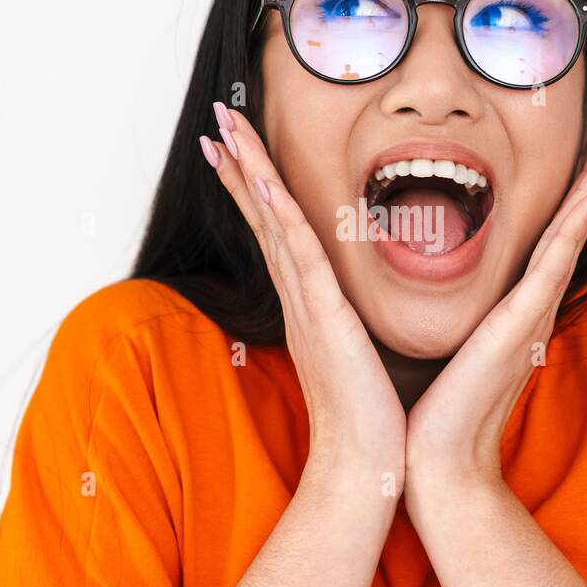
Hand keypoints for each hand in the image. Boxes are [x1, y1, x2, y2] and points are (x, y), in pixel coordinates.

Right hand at [201, 101, 405, 482]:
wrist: (363, 464)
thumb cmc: (367, 415)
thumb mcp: (357, 352)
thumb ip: (348, 322)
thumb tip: (350, 304)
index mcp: (309, 304)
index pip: (277, 232)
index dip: (256, 188)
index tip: (238, 150)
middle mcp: (299, 298)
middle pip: (263, 217)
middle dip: (241, 166)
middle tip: (219, 121)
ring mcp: (307, 305)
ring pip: (272, 225)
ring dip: (249, 175)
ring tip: (226, 131)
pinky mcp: (324, 318)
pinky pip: (298, 255)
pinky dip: (278, 216)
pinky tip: (264, 181)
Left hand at [403, 119, 586, 499]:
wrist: (437, 462)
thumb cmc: (441, 409)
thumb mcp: (457, 347)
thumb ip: (470, 319)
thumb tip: (466, 301)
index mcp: (517, 306)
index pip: (554, 235)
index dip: (578, 190)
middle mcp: (533, 305)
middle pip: (574, 225)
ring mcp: (531, 314)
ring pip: (571, 234)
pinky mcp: (520, 326)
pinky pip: (553, 265)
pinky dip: (575, 225)